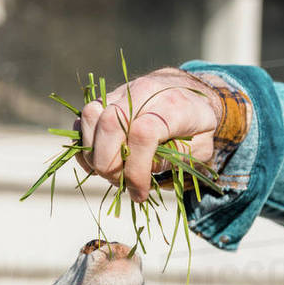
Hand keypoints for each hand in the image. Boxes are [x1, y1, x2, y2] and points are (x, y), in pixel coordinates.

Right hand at [75, 68, 224, 202]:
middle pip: (109, 124)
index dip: (136, 171)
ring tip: (110, 171)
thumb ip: (175, 159)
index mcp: (172, 105)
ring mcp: (121, 92)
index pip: (142, 135)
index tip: (139, 193)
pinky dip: (84, 145)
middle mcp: (143, 92)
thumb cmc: (196, 125)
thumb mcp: (201, 148)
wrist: (188, 91)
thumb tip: (142, 171)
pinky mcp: (105, 98)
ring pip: (90, 117)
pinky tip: (99, 161)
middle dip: (108, 163)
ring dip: (92, 154)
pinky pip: (82, 120)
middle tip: (120, 182)